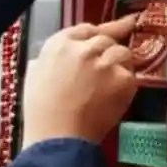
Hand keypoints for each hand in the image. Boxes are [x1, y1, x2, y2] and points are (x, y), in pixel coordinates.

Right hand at [20, 14, 139, 146]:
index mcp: (59, 44)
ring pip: (123, 53)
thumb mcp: (35, 76)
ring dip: (121, 66)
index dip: (100, 31)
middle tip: (109, 69)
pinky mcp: (123, 79)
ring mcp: (104, 62)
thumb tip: (60, 58)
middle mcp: (83, 48)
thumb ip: (50, 60)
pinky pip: (131, 75)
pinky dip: (127, 85)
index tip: (116, 28)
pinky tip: (114, 99)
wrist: (58, 139)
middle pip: (106, 40)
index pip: (86, 29)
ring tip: (110, 87)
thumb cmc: (42, 114)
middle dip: (108, 52)